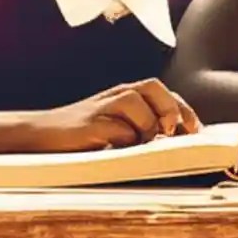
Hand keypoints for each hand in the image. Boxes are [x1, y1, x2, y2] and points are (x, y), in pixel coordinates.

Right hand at [39, 78, 202, 151]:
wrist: (42, 135)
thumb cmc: (85, 135)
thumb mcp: (117, 127)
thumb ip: (143, 128)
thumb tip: (177, 140)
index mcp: (125, 94)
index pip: (163, 92)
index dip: (183, 109)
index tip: (195, 131)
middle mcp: (115, 95)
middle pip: (152, 87)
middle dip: (170, 109)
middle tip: (173, 133)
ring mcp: (101, 107)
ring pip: (136, 104)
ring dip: (147, 126)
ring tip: (143, 144)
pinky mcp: (89, 124)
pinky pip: (116, 128)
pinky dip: (125, 140)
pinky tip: (122, 150)